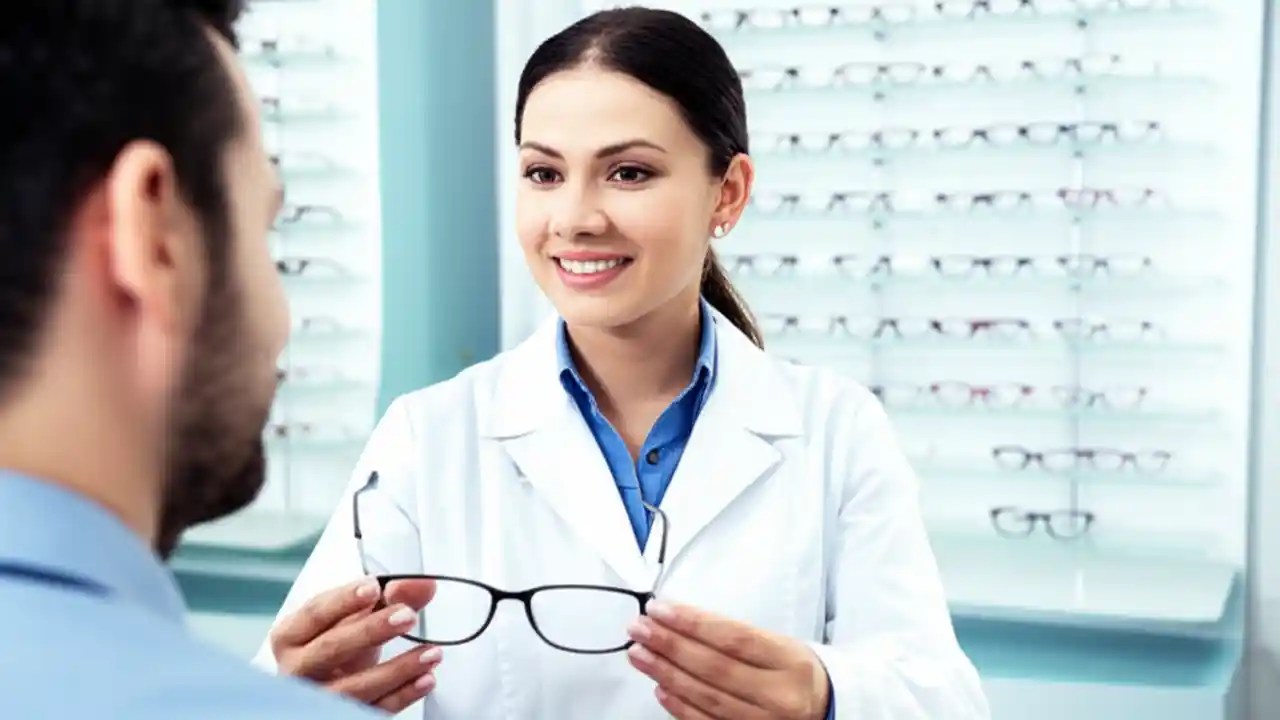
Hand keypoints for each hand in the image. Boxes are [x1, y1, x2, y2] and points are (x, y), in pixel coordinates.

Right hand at [270, 578, 439, 712]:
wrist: (329, 683)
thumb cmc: (339, 645)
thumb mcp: (358, 617)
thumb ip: (391, 597)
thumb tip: (423, 584)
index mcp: (291, 635)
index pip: (315, 613)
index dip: (344, 600)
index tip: (373, 587)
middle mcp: (297, 668)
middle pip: (331, 649)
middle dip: (371, 631)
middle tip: (407, 616)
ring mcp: (317, 697)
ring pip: (353, 688)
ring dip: (397, 669)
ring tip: (430, 653)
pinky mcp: (339, 718)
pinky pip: (372, 711)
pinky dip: (402, 695)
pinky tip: (425, 679)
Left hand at [626, 600, 829, 719]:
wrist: (827, 708)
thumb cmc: (795, 670)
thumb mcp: (780, 644)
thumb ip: (735, 636)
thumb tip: (680, 622)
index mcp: (790, 661)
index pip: (733, 638)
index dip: (692, 623)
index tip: (661, 610)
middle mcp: (779, 696)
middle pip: (714, 668)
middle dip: (670, 646)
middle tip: (640, 629)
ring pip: (706, 698)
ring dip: (666, 673)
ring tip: (640, 653)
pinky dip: (680, 706)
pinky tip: (660, 688)